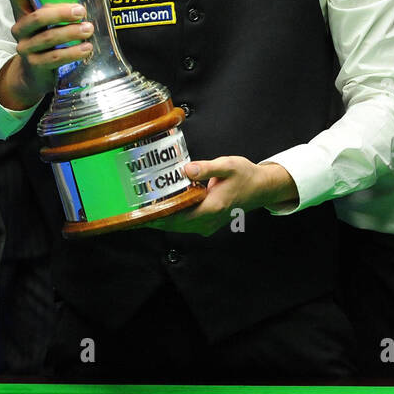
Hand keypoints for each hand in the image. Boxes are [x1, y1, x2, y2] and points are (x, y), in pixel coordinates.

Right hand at [0, 0, 93, 109]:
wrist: (34, 75)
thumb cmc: (46, 40)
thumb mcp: (47, 23)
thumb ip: (55, 7)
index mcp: (22, 14)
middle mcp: (20, 29)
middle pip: (37, 17)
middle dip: (61, 13)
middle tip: (82, 11)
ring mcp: (25, 48)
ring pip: (49, 38)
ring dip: (71, 33)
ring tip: (89, 29)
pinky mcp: (35, 65)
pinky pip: (55, 57)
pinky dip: (73, 52)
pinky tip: (87, 48)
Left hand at [149, 157, 297, 235]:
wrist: (261, 188)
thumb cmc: (245, 175)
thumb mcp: (228, 165)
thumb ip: (206, 168)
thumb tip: (186, 170)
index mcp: (212, 208)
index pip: (178, 217)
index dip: (158, 217)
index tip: (140, 213)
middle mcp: (208, 221)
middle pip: (174, 225)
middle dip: (153, 219)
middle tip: (132, 211)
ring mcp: (208, 225)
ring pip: (178, 227)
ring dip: (161, 220)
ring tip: (141, 210)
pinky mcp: (207, 223)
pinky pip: (184, 224)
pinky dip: (171, 219)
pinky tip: (160, 210)